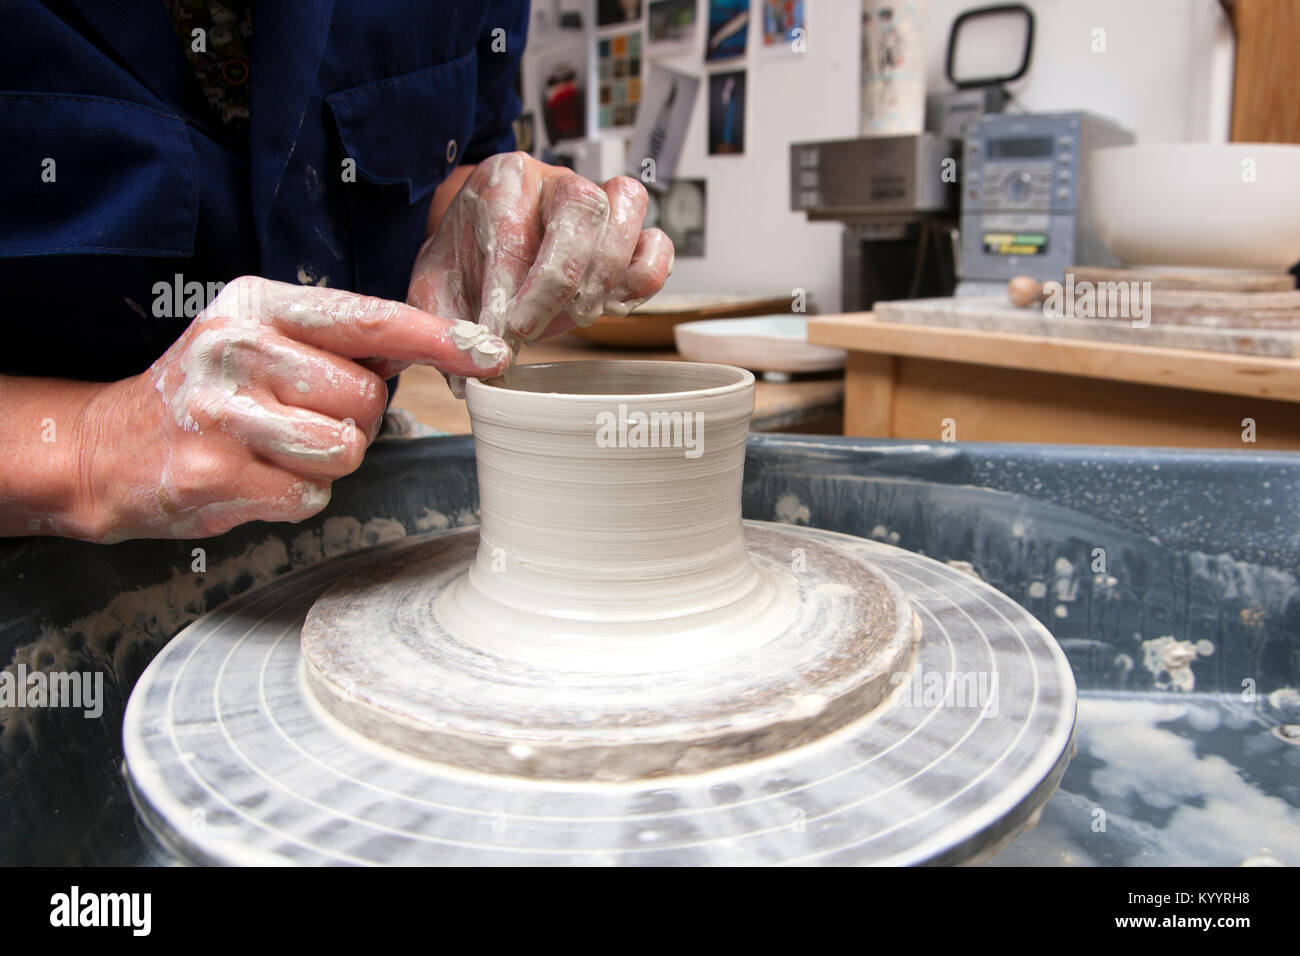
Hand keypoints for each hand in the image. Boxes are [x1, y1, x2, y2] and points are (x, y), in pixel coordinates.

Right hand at [76, 276, 510, 540]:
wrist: (108, 447)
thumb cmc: (211, 394)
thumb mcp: (265, 339)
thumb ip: (343, 340)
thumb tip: (444, 345)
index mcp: (258, 305)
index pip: (368, 319)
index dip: (438, 337)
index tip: (493, 352)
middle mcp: (238, 348)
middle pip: (367, 396)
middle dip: (351, 418)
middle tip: (296, 416)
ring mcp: (224, 412)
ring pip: (345, 448)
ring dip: (324, 460)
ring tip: (274, 446)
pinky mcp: (215, 473)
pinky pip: (310, 494)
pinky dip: (294, 495)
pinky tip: (252, 475)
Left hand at [408, 152, 674, 394]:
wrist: (484, 251)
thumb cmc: (464, 266)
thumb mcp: (435, 291)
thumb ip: (445, 329)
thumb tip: (474, 375)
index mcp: (503, 179)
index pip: (513, 226)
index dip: (508, 288)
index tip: (499, 335)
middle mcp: (556, 181)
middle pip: (581, 206)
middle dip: (558, 279)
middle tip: (531, 329)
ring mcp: (600, 202)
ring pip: (628, 210)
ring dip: (606, 276)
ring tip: (576, 317)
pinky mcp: (629, 235)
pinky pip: (657, 243)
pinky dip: (644, 280)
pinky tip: (612, 306)